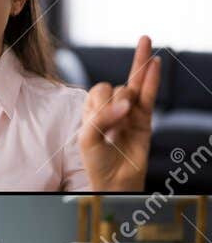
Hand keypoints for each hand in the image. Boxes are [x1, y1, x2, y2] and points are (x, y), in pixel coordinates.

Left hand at [79, 35, 159, 191]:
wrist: (114, 181)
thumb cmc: (96, 161)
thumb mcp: (88, 137)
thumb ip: (102, 118)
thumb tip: (128, 105)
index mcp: (93, 111)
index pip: (97, 91)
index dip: (101, 104)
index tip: (100, 123)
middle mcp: (111, 109)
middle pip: (114, 87)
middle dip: (114, 98)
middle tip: (116, 118)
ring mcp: (130, 113)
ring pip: (131, 88)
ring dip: (128, 93)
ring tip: (126, 112)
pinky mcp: (145, 120)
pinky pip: (149, 95)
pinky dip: (152, 79)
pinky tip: (154, 61)